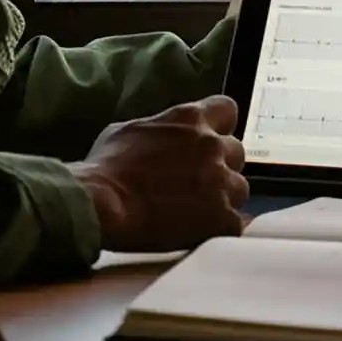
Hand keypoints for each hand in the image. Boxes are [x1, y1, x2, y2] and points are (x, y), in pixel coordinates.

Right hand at [70, 95, 248, 251]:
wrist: (102, 204)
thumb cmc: (106, 167)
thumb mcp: (129, 129)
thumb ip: (160, 128)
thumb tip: (165, 133)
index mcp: (190, 119)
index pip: (227, 109)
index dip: (219, 126)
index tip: (210, 138)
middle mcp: (211, 146)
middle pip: (236, 152)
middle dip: (220, 165)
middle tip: (196, 181)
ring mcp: (220, 182)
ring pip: (239, 187)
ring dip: (222, 196)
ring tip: (194, 210)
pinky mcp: (222, 218)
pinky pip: (237, 222)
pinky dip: (220, 227)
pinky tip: (201, 231)